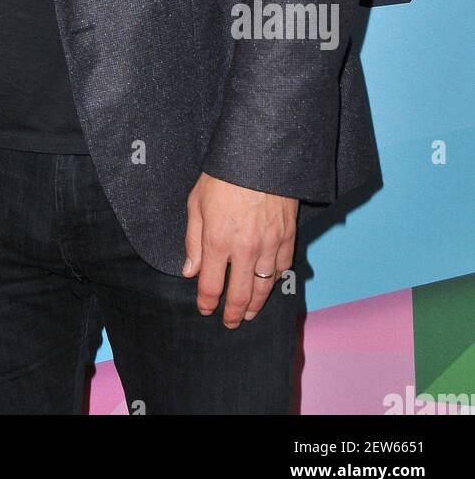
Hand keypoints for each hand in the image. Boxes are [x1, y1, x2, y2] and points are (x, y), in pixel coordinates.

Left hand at [183, 172, 296, 327]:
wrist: (260, 155)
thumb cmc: (223, 176)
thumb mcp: (196, 203)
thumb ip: (193, 241)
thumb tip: (189, 271)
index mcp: (218, 241)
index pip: (211, 286)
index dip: (207, 303)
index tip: (205, 309)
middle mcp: (245, 249)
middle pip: (241, 296)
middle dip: (233, 314)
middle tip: (230, 322)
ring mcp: (270, 245)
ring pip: (264, 288)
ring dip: (256, 305)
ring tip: (250, 313)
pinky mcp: (288, 237)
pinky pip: (282, 269)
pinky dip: (275, 282)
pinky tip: (269, 286)